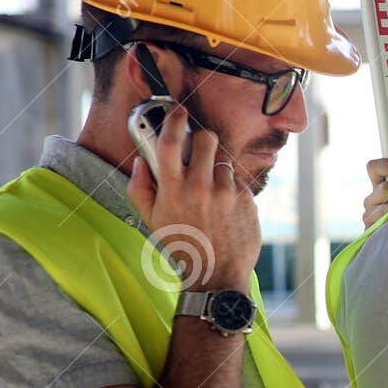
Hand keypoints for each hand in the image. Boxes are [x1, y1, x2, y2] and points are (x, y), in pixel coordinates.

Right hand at [127, 106, 260, 291]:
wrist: (217, 276)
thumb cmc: (183, 247)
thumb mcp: (152, 220)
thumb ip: (140, 187)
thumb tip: (141, 160)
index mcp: (173, 189)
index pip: (170, 141)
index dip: (174, 119)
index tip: (178, 111)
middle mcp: (201, 187)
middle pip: (206, 138)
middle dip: (202, 139)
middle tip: (198, 150)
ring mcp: (227, 193)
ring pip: (224, 160)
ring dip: (217, 168)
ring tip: (212, 192)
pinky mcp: (248, 200)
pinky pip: (239, 181)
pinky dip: (232, 189)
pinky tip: (226, 208)